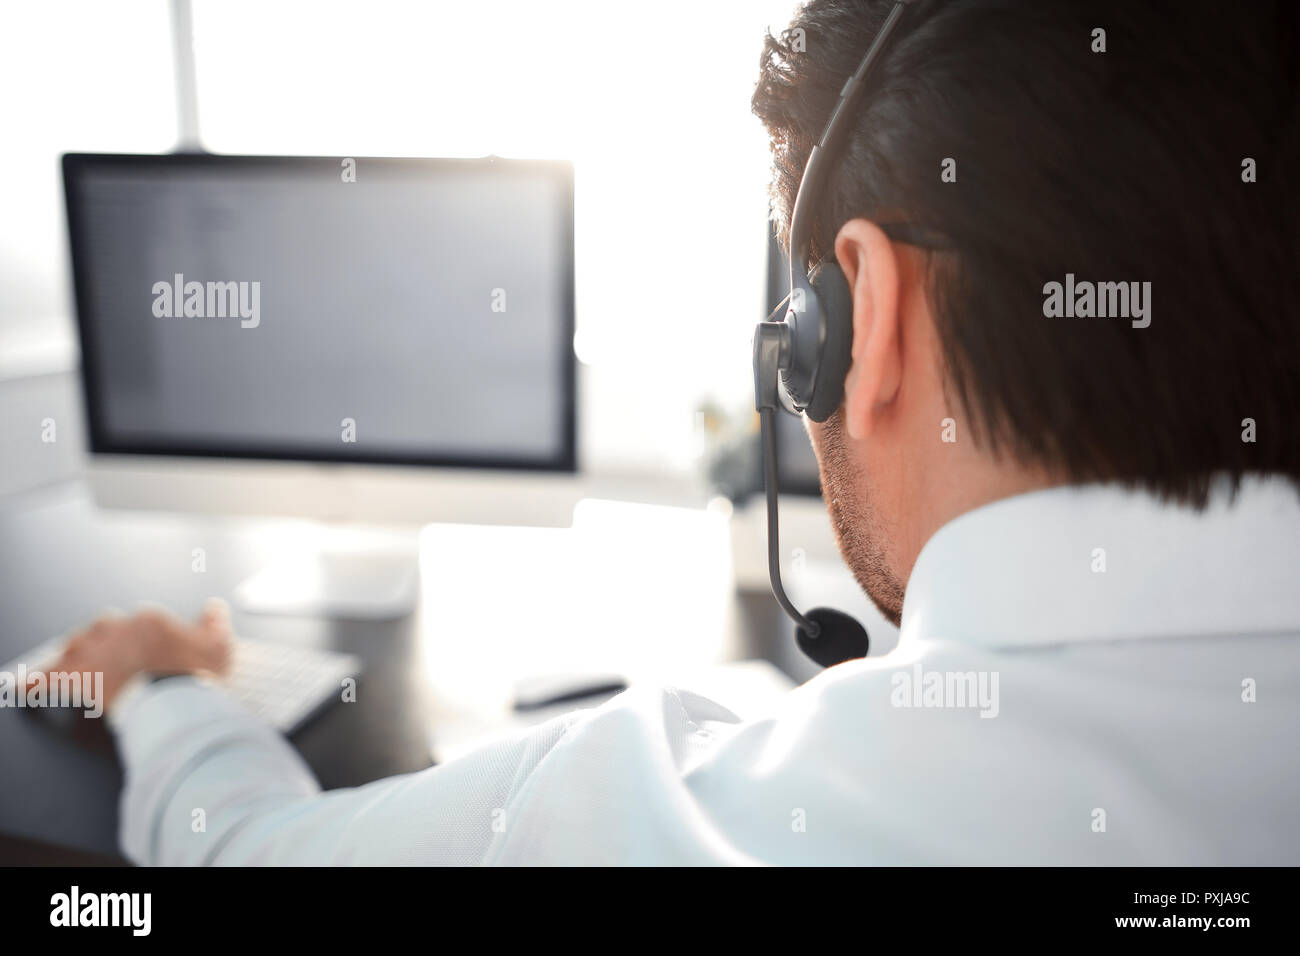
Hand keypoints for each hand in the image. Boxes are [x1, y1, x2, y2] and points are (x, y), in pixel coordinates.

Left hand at [30, 600, 233, 713]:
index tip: (152, 651)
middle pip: (103, 627)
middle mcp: (118, 629)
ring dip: (76, 653)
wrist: (174, 702)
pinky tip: (23, 686)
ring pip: (76, 645)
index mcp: (149, 620)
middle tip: (114, 656)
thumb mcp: (219, 646)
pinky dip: (34, 682)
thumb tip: (216, 609)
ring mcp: (96, 653)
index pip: (141, 621)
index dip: (145, 638)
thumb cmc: (195, 676)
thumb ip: (215, 623)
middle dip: (106, 639)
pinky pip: (48, 678)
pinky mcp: (79, 678)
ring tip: (76, 664)